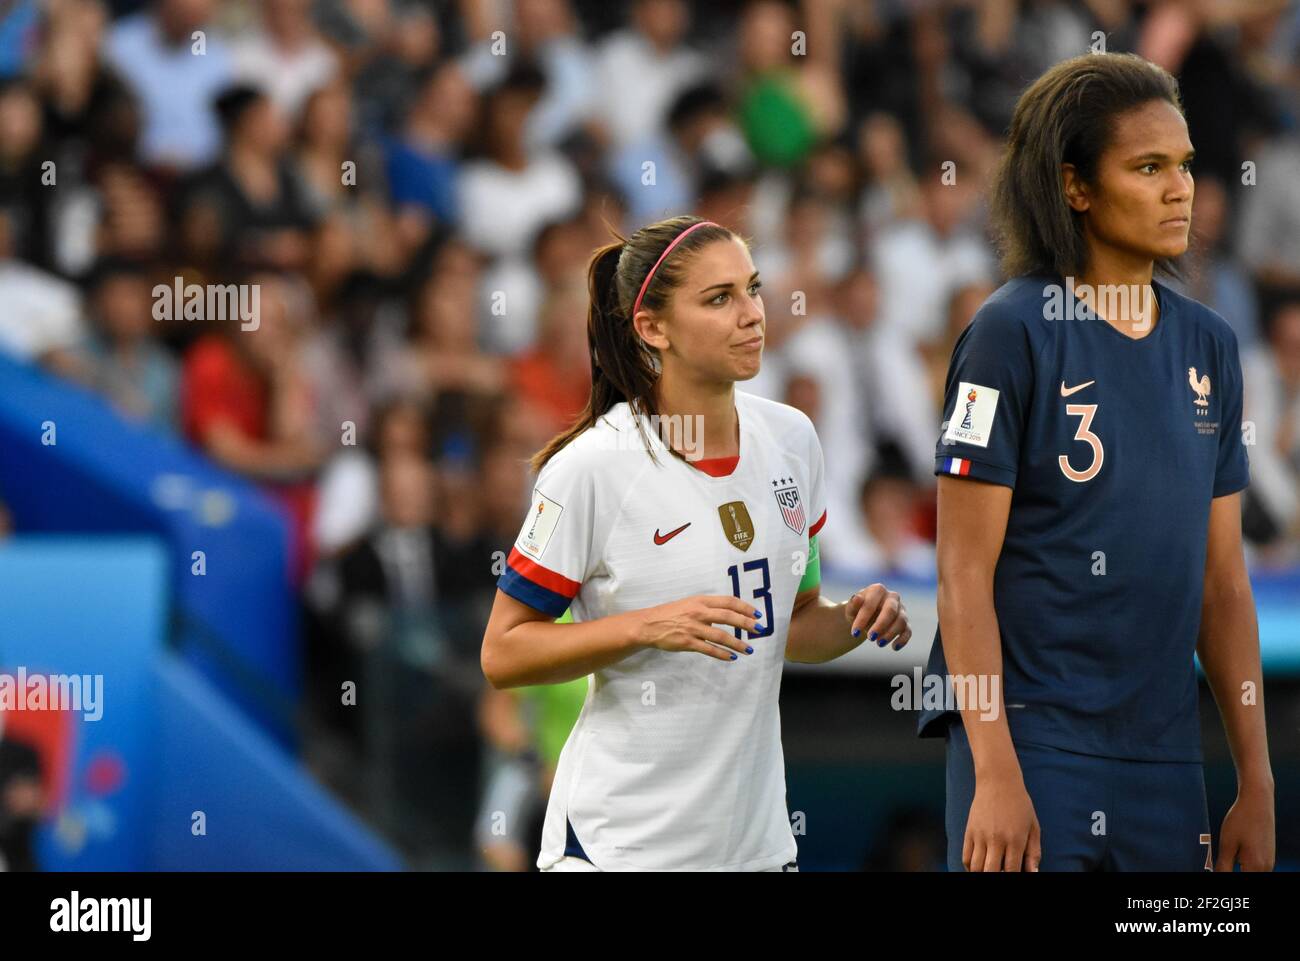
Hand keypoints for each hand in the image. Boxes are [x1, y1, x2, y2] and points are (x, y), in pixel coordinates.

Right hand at [632, 595, 763, 660]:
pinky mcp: (688, 642)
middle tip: (759, 630)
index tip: (757, 614)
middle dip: (746, 624)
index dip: (744, 607)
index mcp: (701, 601)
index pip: (728, 602)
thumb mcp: (690, 603)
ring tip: (749, 650)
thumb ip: (708, 607)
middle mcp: (699, 612)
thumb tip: (728, 613)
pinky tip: (731, 657)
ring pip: (721, 636)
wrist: (649, 624)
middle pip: (728, 617)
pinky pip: (709, 649)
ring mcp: (693, 628)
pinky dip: (722, 654)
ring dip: (737, 644)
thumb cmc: (671, 613)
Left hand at [844, 583, 910, 648]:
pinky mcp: (906, 622)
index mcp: (878, 590)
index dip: (863, 619)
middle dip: (880, 625)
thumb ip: (853, 604)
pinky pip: (908, 631)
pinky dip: (903, 640)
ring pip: (901, 621)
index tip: (854, 633)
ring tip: (879, 644)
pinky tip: (894, 647)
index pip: (871, 604)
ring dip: (890, 634)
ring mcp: (901, 609)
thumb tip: (857, 598)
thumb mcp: (851, 608)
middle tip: (870, 638)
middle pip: (890, 611)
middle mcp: (892, 597)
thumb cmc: (857, 611)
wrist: (865, 617)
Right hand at [964, 771, 1040, 871]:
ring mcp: (981, 835)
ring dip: (982, 873)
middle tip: (1000, 872)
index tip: (1013, 874)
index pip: (1012, 870)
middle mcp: (997, 839)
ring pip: (976, 867)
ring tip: (989, 870)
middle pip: (991, 872)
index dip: (1012, 877)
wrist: (998, 781)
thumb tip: (1032, 873)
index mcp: (1016, 839)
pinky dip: (970, 867)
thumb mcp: (1033, 827)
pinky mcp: (969, 831)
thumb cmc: (1020, 804)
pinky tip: (978, 867)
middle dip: (996, 877)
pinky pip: (966, 857)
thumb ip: (1034, 852)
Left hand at [1216, 781, 1274, 870]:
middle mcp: (1267, 868)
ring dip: (1237, 869)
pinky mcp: (1268, 856)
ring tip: (1225, 858)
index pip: (1238, 881)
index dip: (1225, 876)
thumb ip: (1223, 866)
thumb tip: (1216, 876)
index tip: (1217, 869)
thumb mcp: (1226, 844)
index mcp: (1256, 867)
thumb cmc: (1241, 820)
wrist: (1258, 801)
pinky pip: (1255, 867)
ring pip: (1250, 873)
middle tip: (1219, 864)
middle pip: (1246, 877)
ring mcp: (1269, 862)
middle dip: (1231, 872)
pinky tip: (1235, 852)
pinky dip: (1243, 864)